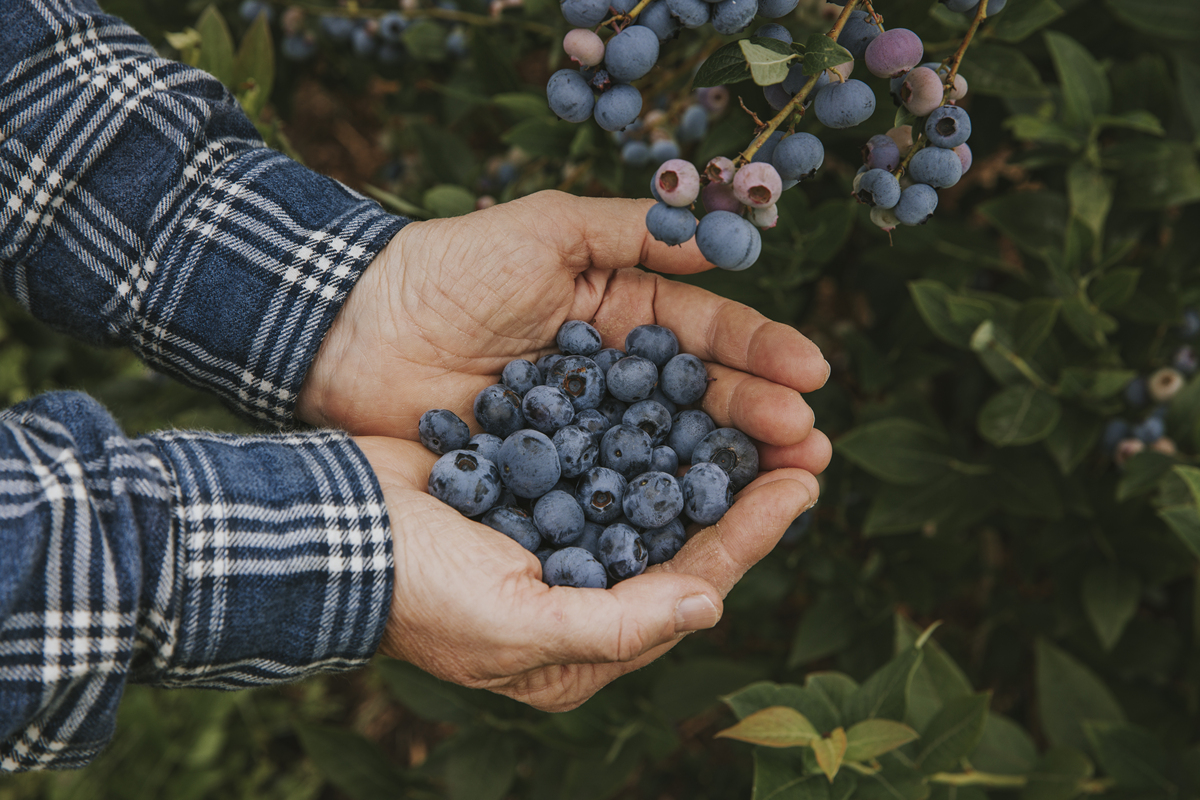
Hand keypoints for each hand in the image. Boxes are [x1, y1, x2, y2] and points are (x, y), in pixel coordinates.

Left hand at [299, 191, 831, 476]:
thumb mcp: (549, 229)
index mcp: (620, 310)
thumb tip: (729, 244)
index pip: (704, 333)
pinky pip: (608, 492)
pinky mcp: (545, 477)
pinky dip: (653, 506)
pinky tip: (701, 523)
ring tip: (784, 484)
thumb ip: (637, 233)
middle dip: (758, 417)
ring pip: (665, 450)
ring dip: (724, 468)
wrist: (353, 328)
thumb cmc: (451, 268)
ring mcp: (581, 430)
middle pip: (699, 399)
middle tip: (809, 442)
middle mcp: (611, 374)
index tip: (811, 374)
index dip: (759, 352)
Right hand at [354, 435, 818, 710]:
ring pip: (651, 491)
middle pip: (683, 538)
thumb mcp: (514, 625)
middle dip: (745, 490)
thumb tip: (710, 604)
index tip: (804, 483)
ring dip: (703, 449)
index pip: (690, 586)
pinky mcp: (536, 484)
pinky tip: (678, 388)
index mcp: (583, 643)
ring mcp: (558, 535)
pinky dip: (644, 422)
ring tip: (762, 407)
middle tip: (808, 438)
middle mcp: (581, 592)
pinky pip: (606, 452)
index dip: (751, 535)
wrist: (328, 526)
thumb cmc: (416, 590)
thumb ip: (615, 626)